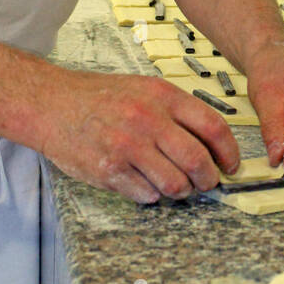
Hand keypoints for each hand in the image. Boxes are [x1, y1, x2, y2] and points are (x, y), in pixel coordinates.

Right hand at [36, 69, 239, 202]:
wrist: (52, 104)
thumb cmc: (101, 97)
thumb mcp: (144, 89)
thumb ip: (176, 111)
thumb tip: (212, 143)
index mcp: (162, 96)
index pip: (213, 126)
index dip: (229, 151)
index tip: (231, 164)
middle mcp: (148, 120)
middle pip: (198, 161)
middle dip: (209, 179)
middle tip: (206, 183)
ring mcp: (128, 147)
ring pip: (175, 184)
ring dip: (181, 191)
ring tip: (175, 185)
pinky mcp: (109, 170)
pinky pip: (146, 195)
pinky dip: (152, 195)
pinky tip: (146, 184)